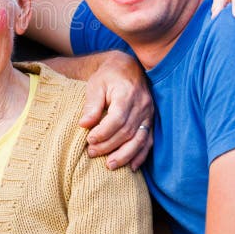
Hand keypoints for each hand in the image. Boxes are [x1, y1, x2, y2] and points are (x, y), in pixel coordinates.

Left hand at [80, 50, 153, 170]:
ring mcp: (149, 114)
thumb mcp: (96, 84)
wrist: (127, 67)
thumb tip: (83, 124)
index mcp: (127, 93)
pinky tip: (132, 166)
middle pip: (127, 131)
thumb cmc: (108, 76)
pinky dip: (140, 155)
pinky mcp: (151, 121)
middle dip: (109, 145)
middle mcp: (142, 105)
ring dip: (125, 155)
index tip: (89, 139)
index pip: (117, 118)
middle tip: (92, 153)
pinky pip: (148, 141)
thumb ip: (91, 105)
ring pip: (140, 139)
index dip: (103, 132)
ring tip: (109, 165)